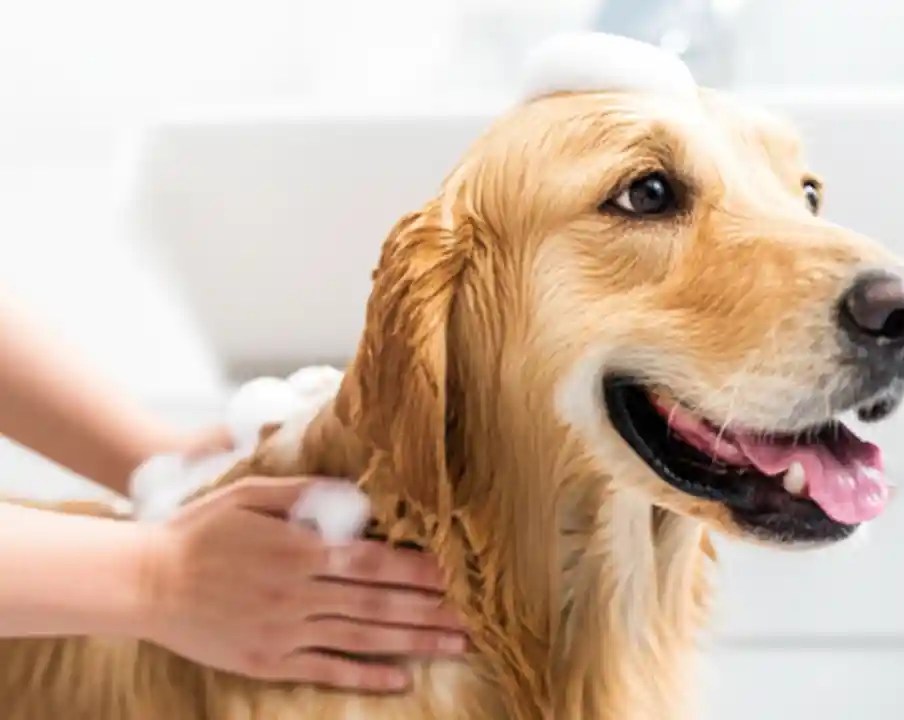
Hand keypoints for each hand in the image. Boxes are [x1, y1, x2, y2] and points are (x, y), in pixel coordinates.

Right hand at [135, 475, 464, 692]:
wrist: (142, 583)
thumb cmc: (199, 532)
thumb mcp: (251, 495)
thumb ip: (307, 492)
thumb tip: (357, 495)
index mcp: (298, 550)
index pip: (373, 562)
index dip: (418, 569)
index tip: (455, 573)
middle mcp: (297, 594)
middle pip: (378, 603)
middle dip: (432, 610)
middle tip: (475, 617)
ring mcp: (284, 632)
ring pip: (362, 638)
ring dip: (414, 643)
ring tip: (456, 646)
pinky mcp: (269, 661)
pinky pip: (327, 670)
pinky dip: (366, 676)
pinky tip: (401, 680)